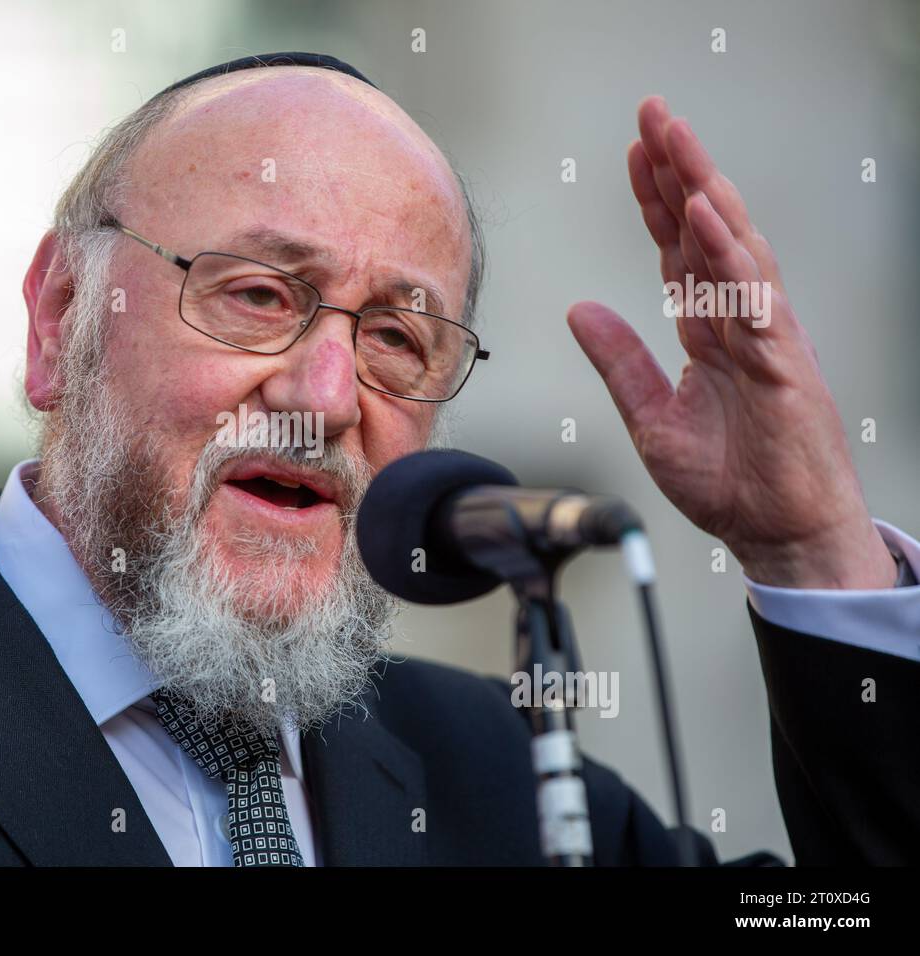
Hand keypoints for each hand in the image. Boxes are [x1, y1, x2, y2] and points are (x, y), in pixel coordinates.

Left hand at [567, 95, 894, 589]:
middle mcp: (738, 320)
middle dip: (680, 170)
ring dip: (705, 189)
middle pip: (707, 230)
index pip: (678, 248)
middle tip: (656, 114)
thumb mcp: (650, 416)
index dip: (657, 200)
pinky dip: (728, 253)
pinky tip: (705, 214)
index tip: (634, 153)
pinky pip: (754, 296)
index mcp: (709, 329)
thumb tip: (579, 309)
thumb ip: (619, 360)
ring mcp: (764, 336)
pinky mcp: (783, 362)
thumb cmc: (728, 480)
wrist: (774, 532)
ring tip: (677, 139)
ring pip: (734, 246)